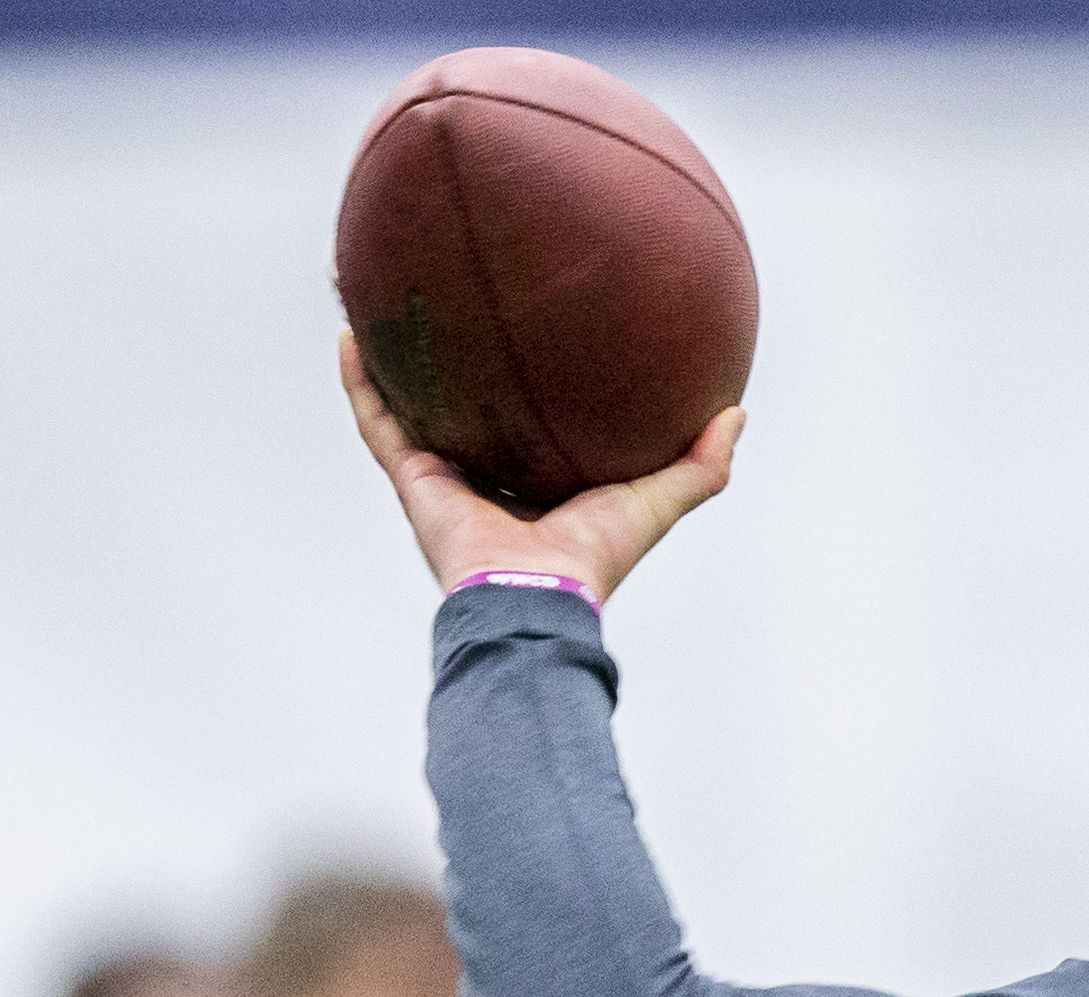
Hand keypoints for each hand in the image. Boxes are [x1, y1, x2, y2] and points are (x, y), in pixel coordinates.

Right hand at [340, 330, 741, 601]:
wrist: (537, 597)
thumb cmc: (596, 559)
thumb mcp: (658, 502)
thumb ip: (700, 466)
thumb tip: (736, 412)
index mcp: (540, 488)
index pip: (532, 432)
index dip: (533, 392)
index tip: (538, 344)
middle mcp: (487, 481)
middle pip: (468, 414)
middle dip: (459, 370)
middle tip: (457, 311)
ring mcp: (445, 480)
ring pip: (411, 409)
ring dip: (397, 363)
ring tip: (388, 308)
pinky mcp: (413, 480)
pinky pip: (378, 420)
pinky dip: (360, 382)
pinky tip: (352, 334)